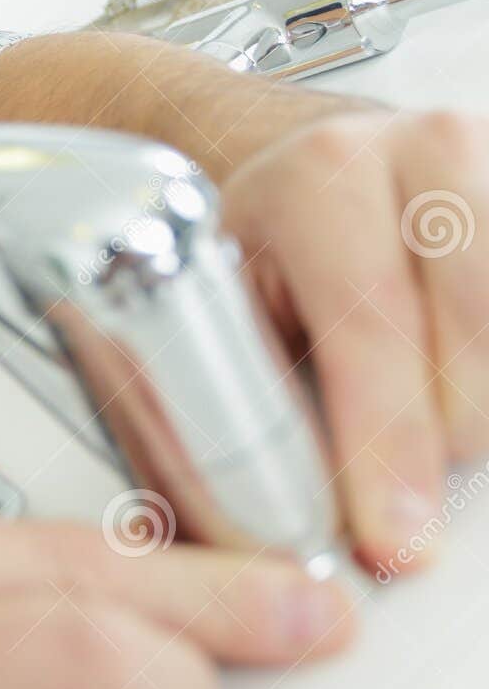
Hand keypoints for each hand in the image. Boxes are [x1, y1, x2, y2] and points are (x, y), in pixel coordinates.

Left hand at [221, 109, 488, 570]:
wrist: (324, 172)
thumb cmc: (272, 252)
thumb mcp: (225, 309)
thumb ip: (239, 400)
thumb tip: (262, 521)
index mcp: (320, 177)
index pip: (366, 327)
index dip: (383, 446)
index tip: (394, 539)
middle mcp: (426, 149)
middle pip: (472, 338)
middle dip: (441, 441)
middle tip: (401, 493)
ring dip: (476, 409)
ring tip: (428, 423)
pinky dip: (487, 382)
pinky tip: (458, 394)